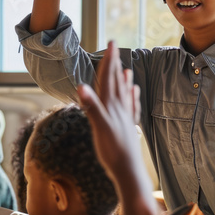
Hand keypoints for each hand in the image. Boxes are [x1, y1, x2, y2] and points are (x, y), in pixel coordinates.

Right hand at [78, 42, 157, 214]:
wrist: (128, 170)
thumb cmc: (113, 150)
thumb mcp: (99, 128)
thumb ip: (91, 106)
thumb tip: (81, 86)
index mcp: (111, 106)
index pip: (108, 78)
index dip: (109, 61)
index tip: (110, 44)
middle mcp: (119, 108)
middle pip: (116, 82)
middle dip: (115, 64)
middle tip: (114, 47)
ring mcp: (125, 117)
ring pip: (124, 93)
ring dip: (124, 80)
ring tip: (126, 69)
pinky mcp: (128, 126)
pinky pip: (131, 107)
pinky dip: (132, 97)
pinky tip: (134, 93)